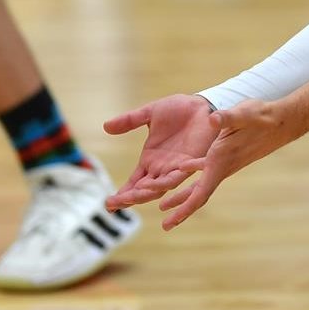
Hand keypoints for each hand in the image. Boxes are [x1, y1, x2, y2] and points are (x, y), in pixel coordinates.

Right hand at [102, 93, 217, 209]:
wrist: (203, 105)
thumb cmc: (179, 109)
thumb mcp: (149, 113)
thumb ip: (129, 121)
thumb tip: (105, 126)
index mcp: (150, 160)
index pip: (134, 182)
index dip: (122, 193)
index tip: (108, 203)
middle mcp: (162, 168)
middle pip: (143, 190)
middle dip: (127, 198)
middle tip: (111, 205)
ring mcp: (176, 168)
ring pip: (157, 188)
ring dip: (142, 194)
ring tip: (127, 199)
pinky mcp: (190, 163)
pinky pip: (175, 177)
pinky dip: (162, 183)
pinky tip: (150, 187)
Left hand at [155, 99, 308, 230]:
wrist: (282, 120)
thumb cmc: (264, 117)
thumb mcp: (245, 114)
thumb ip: (228, 117)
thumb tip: (212, 118)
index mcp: (221, 161)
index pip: (201, 192)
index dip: (185, 208)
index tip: (170, 222)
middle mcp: (222, 166)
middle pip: (198, 194)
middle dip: (181, 209)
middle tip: (164, 225)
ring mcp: (224, 161)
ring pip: (200, 182)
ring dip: (182, 194)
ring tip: (164, 204)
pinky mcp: (225, 152)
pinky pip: (204, 168)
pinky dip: (191, 171)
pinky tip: (183, 168)